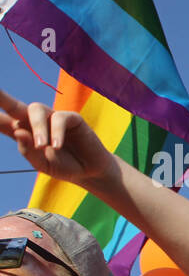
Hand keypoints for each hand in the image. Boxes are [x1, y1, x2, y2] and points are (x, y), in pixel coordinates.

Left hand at [0, 88, 117, 185]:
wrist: (90, 171)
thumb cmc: (64, 166)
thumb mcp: (41, 164)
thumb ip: (28, 151)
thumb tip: (19, 131)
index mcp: (20, 131)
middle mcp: (32, 121)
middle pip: (10, 103)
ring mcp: (51, 117)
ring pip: (36, 109)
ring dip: (38, 128)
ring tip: (43, 146)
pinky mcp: (70, 118)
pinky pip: (59, 118)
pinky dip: (55, 132)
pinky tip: (56, 146)